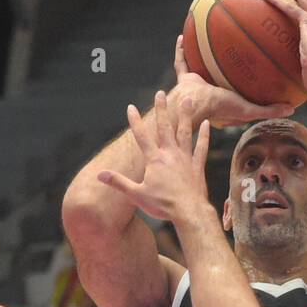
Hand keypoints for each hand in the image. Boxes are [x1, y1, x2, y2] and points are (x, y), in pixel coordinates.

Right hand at [96, 90, 211, 221]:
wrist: (189, 212)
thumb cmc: (162, 206)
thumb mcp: (136, 195)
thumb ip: (118, 182)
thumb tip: (99, 175)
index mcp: (154, 160)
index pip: (141, 136)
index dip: (135, 121)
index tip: (130, 107)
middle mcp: (170, 154)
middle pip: (165, 127)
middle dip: (161, 110)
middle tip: (160, 94)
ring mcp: (185, 159)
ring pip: (185, 132)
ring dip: (186, 115)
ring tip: (188, 99)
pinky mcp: (197, 166)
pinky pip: (201, 147)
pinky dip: (204, 135)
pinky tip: (206, 124)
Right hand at [170, 34, 295, 126]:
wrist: (193, 105)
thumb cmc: (220, 108)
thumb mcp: (250, 109)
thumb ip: (269, 110)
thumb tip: (291, 109)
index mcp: (226, 100)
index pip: (239, 89)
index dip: (246, 81)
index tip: (256, 67)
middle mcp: (210, 91)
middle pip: (219, 72)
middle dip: (225, 61)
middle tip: (233, 45)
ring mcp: (195, 84)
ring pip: (199, 64)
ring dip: (203, 51)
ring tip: (208, 34)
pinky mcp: (183, 79)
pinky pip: (181, 62)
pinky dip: (181, 50)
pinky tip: (183, 35)